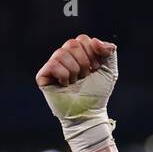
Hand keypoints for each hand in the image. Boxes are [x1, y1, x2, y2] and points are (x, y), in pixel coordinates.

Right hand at [36, 34, 118, 151]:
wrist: (89, 112)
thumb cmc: (97, 93)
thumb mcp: (109, 71)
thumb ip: (109, 53)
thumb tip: (97, 41)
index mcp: (78, 53)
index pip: (82, 39)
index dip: (92, 54)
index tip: (95, 69)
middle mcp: (63, 57)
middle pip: (72, 43)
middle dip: (83, 63)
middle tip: (84, 77)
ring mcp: (52, 65)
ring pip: (62, 53)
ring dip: (75, 72)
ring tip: (75, 83)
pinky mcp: (43, 76)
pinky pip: (54, 64)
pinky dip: (64, 77)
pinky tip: (65, 86)